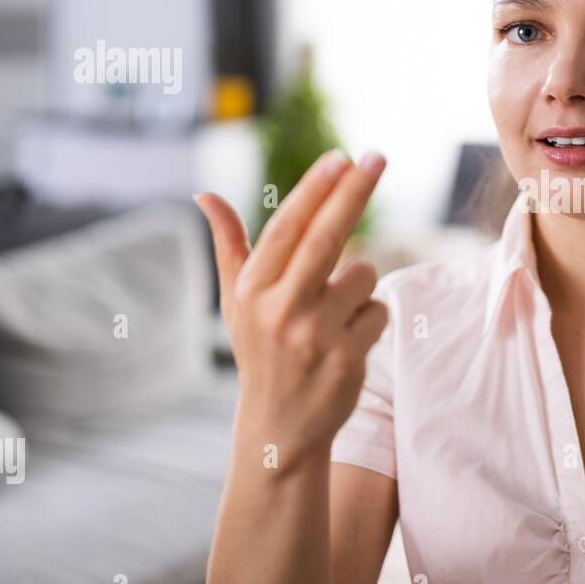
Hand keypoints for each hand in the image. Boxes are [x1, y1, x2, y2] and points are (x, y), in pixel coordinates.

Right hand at [194, 149, 388, 467]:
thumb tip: (205, 195)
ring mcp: (313, 334)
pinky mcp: (346, 358)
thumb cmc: (262, 352)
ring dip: (360, 287)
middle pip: (327, 237)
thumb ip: (230, 246)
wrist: (280, 427)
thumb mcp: (237, 301)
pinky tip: (349, 340)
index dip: (316, 189)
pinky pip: (379, 310)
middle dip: (354, 192)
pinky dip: (371, 318)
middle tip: (378, 156)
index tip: (341, 156)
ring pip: (364, 275)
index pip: (289, 228)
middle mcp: (280, 308)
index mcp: (253, 289)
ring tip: (335, 316)